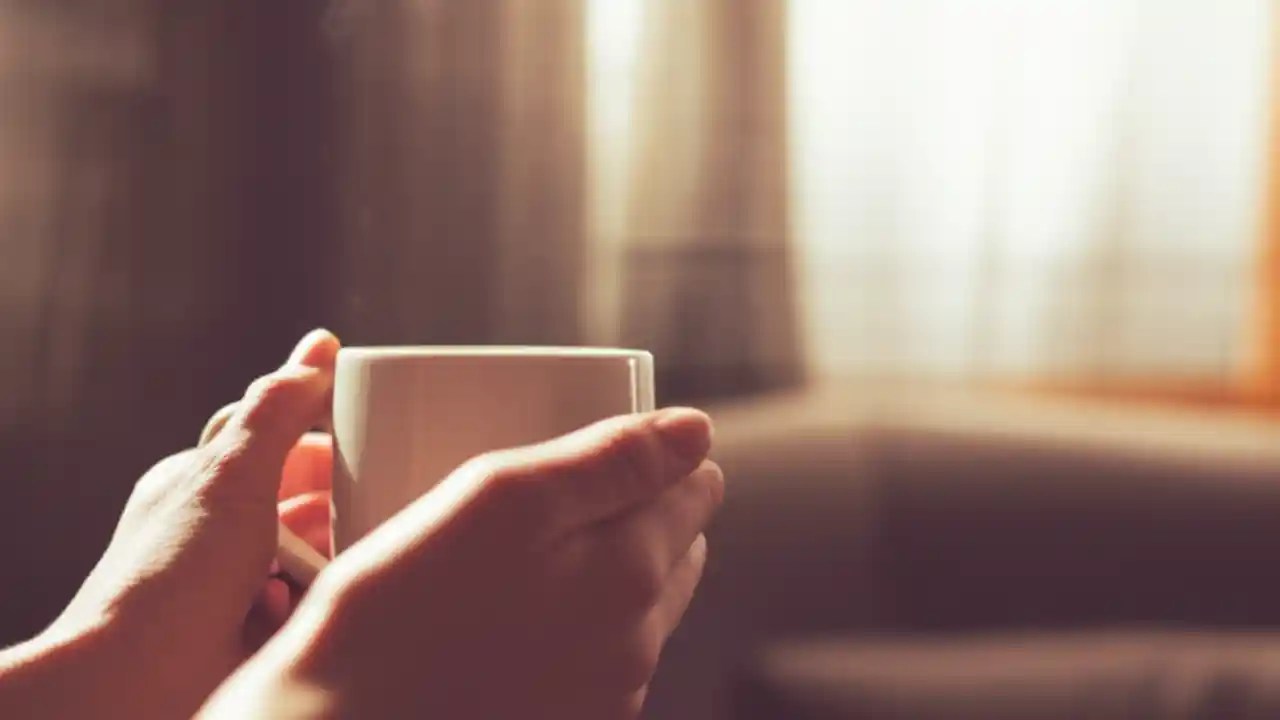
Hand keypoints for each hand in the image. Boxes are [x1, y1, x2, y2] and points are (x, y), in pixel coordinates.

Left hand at [0, 331, 339, 719]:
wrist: (135, 686)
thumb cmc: (168, 579)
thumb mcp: (230, 474)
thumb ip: (277, 409)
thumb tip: (319, 347)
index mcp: (203, 487)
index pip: (275, 443)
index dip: (323, 438)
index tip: (374, 434)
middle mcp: (218, 536)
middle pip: (303, 502)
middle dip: (339, 503)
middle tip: (380, 498)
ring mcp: (238, 590)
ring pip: (313, 556)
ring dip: (330, 557)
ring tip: (347, 559)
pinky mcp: (258, 638)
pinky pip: (310, 607)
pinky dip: (314, 604)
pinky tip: (313, 606)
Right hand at [203, 408, 722, 718]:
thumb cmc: (402, 612)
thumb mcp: (502, 499)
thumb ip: (610, 460)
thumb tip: (695, 431)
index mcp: (634, 574)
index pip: (693, 492)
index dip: (663, 456)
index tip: (618, 442)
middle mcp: (636, 646)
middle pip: (671, 553)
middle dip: (641, 511)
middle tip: (573, 486)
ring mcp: (603, 699)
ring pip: (635, 611)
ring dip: (606, 571)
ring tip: (537, 548)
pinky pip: (593, 662)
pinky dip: (573, 627)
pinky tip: (515, 617)